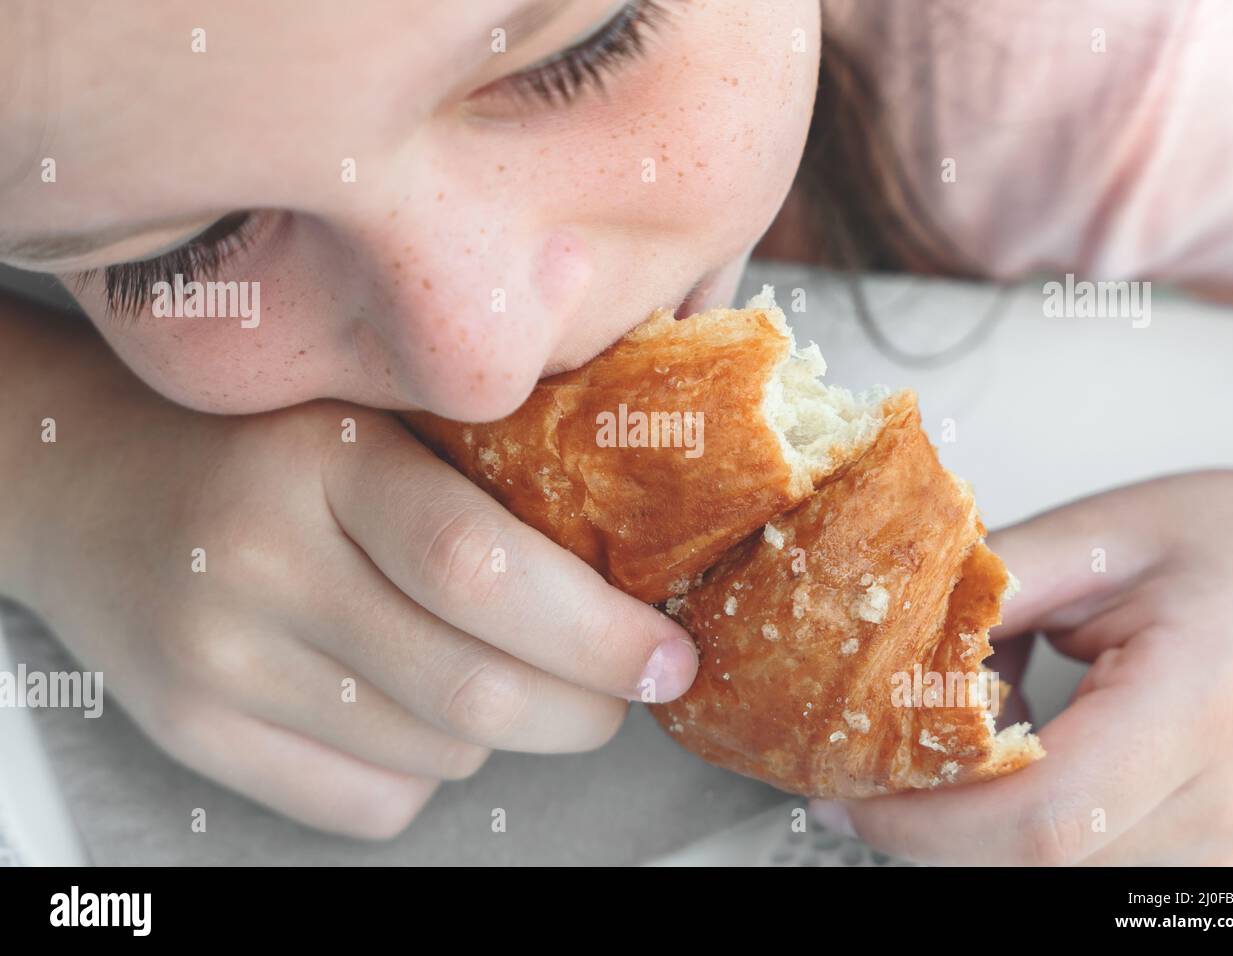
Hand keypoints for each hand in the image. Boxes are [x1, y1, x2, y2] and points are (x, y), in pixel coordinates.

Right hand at [7, 340, 696, 838]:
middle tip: (623, 689)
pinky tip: (408, 702)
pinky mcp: (196, 733)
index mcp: (328, 457)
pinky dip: (429, 767)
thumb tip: (636, 554)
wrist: (93, 484)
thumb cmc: (265, 442)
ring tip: (486, 664)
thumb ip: (484, 465)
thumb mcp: (369, 413)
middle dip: (584, 709)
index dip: (598, 631)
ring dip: (500, 726)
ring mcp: (222, 659)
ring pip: (437, 750)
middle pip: (472, 686)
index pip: (483, 568)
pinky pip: (375, 800)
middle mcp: (264, 563)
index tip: (667, 654)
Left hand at [811, 465, 1232, 863]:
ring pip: (1051, 880)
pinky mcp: (1204, 848)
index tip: (854, 790)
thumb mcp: (1097, 538)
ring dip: (971, 830)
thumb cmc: (1226, 541)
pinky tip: (1006, 762)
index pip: (1043, 817)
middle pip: (1036, 865)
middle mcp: (1223, 794)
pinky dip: (1017, 827)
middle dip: (930, 828)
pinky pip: (1081, 866)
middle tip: (868, 766)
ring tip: (953, 743)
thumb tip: (886, 646)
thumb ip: (987, 591)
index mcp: (1200, 703)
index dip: (929, 822)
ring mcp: (1221, 837)